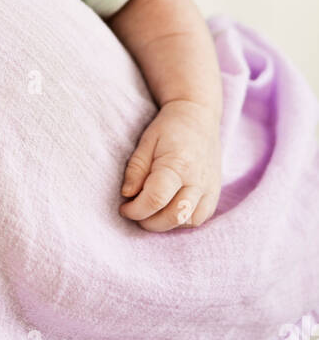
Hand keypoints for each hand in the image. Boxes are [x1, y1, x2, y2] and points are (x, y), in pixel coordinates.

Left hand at [119, 99, 221, 230]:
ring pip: (188, 221)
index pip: (156, 199)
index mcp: (178, 164)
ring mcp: (210, 188)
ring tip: (151, 211)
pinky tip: (168, 210)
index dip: (136, 210)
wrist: (198, 116)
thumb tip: (127, 195)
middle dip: (149, 222)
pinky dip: (182, 220)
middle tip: (135, 212)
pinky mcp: (216, 192)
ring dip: (166, 223)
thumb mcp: (146, 141)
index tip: (124, 208)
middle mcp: (198, 180)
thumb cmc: (169, 127)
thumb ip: (136, 169)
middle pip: (174, 216)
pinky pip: (200, 218)